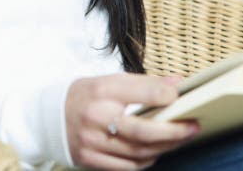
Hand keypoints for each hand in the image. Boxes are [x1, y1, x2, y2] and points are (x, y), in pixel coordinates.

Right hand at [65, 73, 199, 169]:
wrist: (49, 117)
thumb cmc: (86, 96)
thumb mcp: (111, 81)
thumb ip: (144, 83)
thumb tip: (177, 84)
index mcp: (102, 91)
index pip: (139, 92)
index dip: (164, 94)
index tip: (180, 94)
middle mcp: (96, 117)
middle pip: (142, 131)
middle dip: (173, 131)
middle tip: (193, 126)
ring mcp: (92, 142)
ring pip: (137, 152)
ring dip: (164, 147)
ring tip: (180, 139)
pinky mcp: (90, 160)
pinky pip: (126, 167)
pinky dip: (146, 160)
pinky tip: (156, 151)